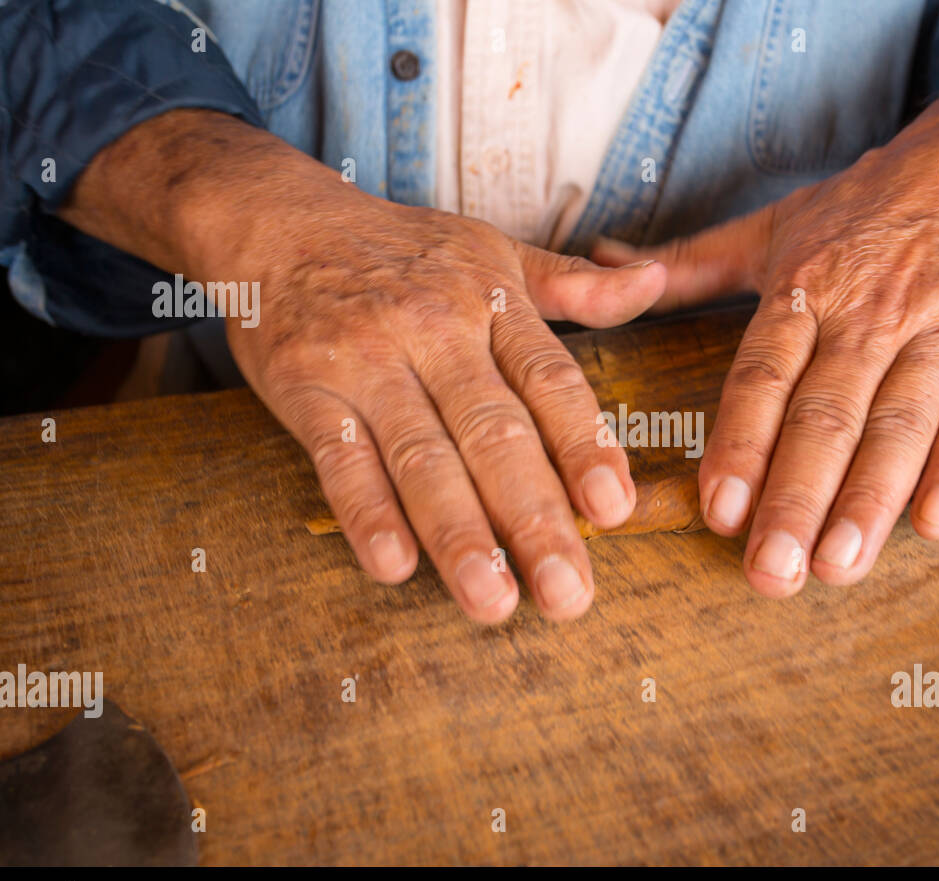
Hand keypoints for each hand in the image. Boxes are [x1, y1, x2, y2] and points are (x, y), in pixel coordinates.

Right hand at [60, 110, 666, 621]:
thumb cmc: (401, 248)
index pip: (552, 382)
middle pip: (495, 435)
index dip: (585, 447)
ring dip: (459, 535)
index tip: (614, 511)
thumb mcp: (494, 251)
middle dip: (535, 519)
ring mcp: (367, 362)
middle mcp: (435, 332)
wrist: (277, 217)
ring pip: (423, 457)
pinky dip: (366, 513)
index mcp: (493, 304)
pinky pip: (339, 458)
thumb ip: (576, 285)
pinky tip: (394, 567)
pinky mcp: (304, 387)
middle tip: (569, 595)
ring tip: (494, 603)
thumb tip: (658, 283)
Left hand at [593, 73, 938, 595]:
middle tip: (771, 572)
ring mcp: (938, 327)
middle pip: (827, 415)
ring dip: (869, 500)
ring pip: (899, 423)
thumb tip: (600, 266)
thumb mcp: (771, 228)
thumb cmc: (861, 210)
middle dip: (797, 498)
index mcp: (805, 285)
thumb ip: (687, 264)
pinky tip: (934, 525)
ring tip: (838, 567)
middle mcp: (868, 310)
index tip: (719, 513)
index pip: (764, 374)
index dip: (741, 444)